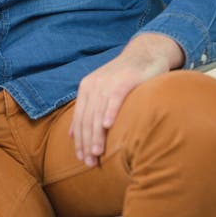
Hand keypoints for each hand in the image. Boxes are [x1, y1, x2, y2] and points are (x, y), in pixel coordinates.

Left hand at [70, 33, 183, 166]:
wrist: (144, 54)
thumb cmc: (125, 78)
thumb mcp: (101, 92)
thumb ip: (87, 111)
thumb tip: (71, 134)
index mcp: (86, 89)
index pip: (79, 119)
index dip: (79, 141)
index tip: (82, 159)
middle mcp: (93, 86)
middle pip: (87, 119)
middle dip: (87, 142)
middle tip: (90, 162)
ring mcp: (108, 83)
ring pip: (98, 113)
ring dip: (97, 134)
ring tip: (97, 153)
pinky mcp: (124, 81)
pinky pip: (114, 99)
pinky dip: (110, 112)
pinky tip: (108, 126)